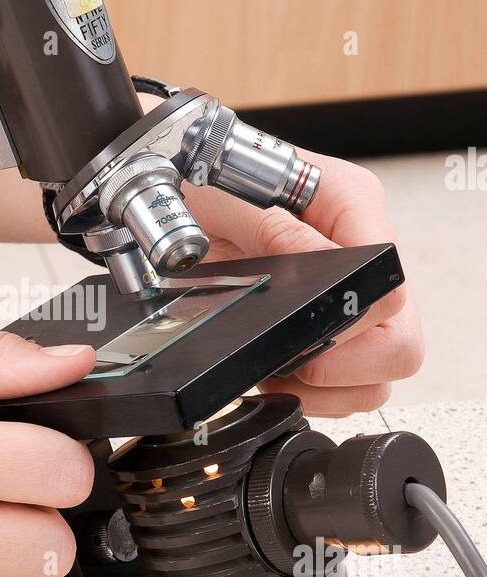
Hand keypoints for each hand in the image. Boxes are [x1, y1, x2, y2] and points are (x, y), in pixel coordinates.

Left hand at [185, 147, 423, 414]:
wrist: (176, 192)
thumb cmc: (206, 183)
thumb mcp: (224, 197)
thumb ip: (273, 228)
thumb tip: (316, 264)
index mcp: (351, 204)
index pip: (389, 284)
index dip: (350, 322)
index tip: (301, 332)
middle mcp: (363, 249)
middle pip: (399, 343)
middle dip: (344, 369)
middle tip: (290, 362)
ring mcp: (353, 291)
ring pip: (380, 374)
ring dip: (329, 388)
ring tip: (277, 368)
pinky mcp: (336, 326)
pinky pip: (350, 387)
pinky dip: (315, 394)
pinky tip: (276, 373)